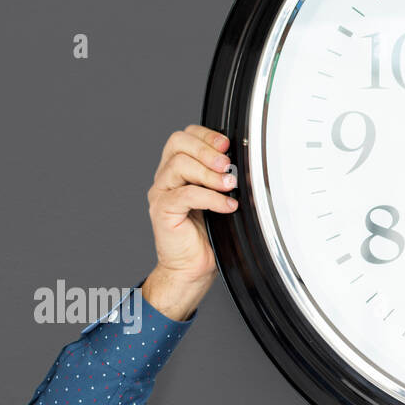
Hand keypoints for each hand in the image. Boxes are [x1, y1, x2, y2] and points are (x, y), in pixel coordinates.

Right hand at [141, 124, 237, 320]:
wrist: (190, 268)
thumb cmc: (205, 237)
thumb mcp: (218, 200)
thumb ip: (222, 180)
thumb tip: (242, 166)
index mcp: (177, 170)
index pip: (184, 137)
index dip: (205, 135)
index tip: (227, 144)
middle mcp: (166, 178)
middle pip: (178, 144)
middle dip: (206, 149)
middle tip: (227, 164)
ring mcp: (161, 193)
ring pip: (180, 165)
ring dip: (209, 173)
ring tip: (229, 185)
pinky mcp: (162, 210)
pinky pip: (186, 195)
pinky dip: (211, 197)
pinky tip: (227, 205)